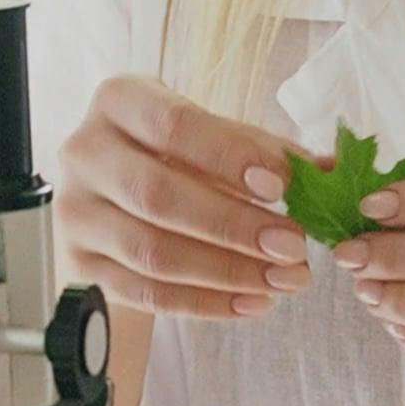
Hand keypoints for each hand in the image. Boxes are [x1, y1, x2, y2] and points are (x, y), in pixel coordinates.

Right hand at [55, 74, 314, 319]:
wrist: (113, 199)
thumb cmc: (174, 157)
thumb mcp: (214, 138)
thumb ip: (266, 151)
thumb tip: (329, 171)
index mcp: (118, 101)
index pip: (172, 126)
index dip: (228, 157)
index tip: (282, 186)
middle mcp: (85, 153)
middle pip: (157, 195)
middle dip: (233, 225)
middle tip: (294, 245)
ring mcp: (75, 213)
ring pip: (151, 251)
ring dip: (226, 270)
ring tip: (284, 279)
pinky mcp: (80, 264)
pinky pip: (145, 293)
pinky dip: (204, 303)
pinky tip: (252, 302)